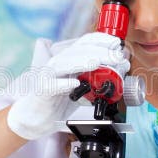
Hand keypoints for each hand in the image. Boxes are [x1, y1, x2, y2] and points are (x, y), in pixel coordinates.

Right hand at [7, 32, 128, 140]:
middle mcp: (58, 64)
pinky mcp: (42, 91)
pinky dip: (63, 84)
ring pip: (64, 64)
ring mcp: (49, 76)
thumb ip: (99, 75)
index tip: (116, 43)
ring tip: (97, 62)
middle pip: (78, 51)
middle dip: (100, 51)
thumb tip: (120, 66)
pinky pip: (52, 86)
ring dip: (82, 62)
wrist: (36, 117)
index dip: (101, 40)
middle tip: (116, 57)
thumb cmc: (59, 99)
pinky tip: (74, 84)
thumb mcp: (83, 85)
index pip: (84, 42)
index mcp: (68, 59)